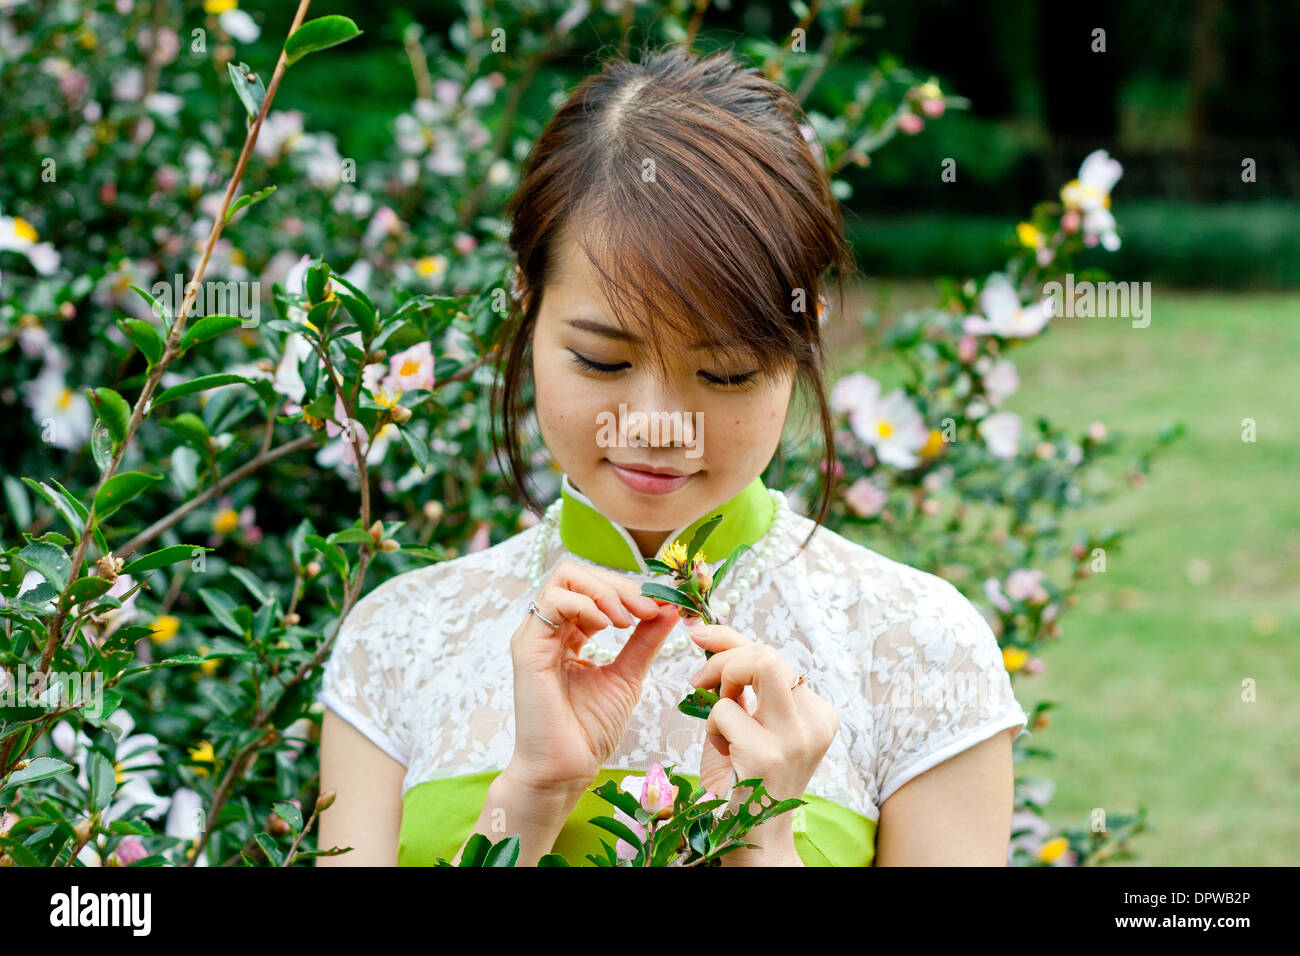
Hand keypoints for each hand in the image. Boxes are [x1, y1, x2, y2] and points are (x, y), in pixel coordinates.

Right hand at [508, 561, 681, 794]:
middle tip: (648, 608)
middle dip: (619, 585)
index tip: (660, 606)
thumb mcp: (628, 674)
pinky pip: (553, 602)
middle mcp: (550, 630)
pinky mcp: (527, 647)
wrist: (567, 768)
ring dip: (604, 591)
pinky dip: (586, 604)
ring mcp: (536, 636)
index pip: (593, 587)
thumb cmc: (590, 729)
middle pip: (578, 574)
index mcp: (570, 634)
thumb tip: (671, 607)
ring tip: (628, 620)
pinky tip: (608, 626)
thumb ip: (645, 639)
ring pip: (564, 578)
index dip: (628, 589)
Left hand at [686, 621, 837, 864]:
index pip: (774, 655)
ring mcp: (796, 738)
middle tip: (700, 681)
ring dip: (720, 680)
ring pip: (758, 664)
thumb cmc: (742, 780)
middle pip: (769, 652)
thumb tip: (707, 633)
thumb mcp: (746, 722)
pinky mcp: (769, 754)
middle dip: (724, 655)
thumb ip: (738, 682)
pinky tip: (723, 751)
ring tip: (715, 713)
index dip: (732, 638)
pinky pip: (726, 709)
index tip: (700, 634)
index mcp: (816, 713)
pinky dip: (712, 723)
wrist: (751, 840)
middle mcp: (815, 721)